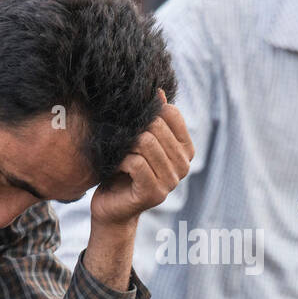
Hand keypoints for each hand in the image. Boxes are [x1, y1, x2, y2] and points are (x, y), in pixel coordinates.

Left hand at [89, 91, 193, 229]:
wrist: (112, 207)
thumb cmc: (124, 170)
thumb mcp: (139, 140)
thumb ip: (152, 119)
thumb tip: (159, 91)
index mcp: (186, 150)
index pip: (172, 113)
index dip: (149, 111)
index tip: (132, 122)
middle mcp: (184, 166)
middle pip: (156, 127)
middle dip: (133, 129)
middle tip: (119, 139)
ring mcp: (172, 181)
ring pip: (146, 143)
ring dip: (125, 145)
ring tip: (117, 152)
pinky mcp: (155, 193)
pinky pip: (136, 163)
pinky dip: (120, 160)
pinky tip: (115, 165)